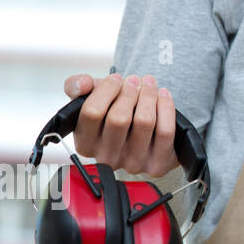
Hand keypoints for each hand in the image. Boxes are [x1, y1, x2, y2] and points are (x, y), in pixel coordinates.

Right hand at [62, 72, 180, 176]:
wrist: (146, 132)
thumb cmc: (116, 112)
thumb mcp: (92, 97)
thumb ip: (77, 86)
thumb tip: (81, 84)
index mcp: (85, 143)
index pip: (92, 112)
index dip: (107, 89)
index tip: (116, 78)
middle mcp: (106, 157)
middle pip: (119, 118)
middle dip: (130, 92)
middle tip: (135, 80)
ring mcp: (132, 163)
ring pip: (144, 122)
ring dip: (149, 96)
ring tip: (149, 85)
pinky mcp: (156, 165)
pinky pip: (165, 131)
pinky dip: (166, 107)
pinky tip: (163, 96)